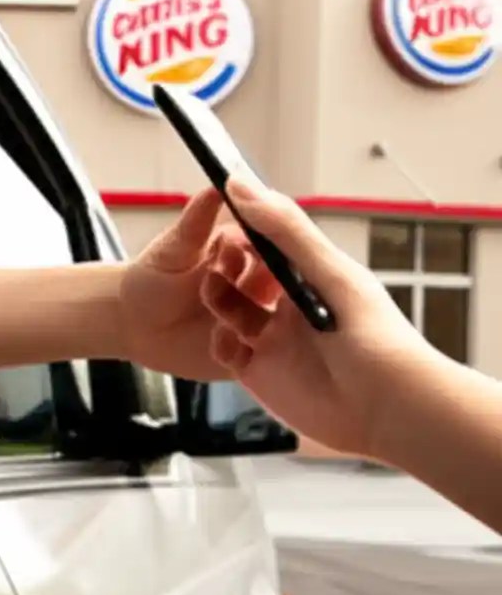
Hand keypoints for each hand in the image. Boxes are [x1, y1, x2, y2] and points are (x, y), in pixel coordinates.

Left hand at [118, 187, 272, 380]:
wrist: (131, 324)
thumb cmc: (151, 279)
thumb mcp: (173, 249)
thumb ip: (196, 221)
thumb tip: (219, 183)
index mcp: (245, 255)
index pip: (271, 247)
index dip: (266, 248)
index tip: (255, 250)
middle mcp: (258, 286)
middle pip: (280, 285)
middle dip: (263, 284)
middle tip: (244, 284)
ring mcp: (256, 322)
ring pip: (274, 322)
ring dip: (255, 319)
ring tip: (227, 318)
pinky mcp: (248, 355)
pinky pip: (259, 357)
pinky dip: (247, 353)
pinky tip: (227, 346)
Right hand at [200, 173, 431, 455]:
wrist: (384, 409)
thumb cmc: (373, 337)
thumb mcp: (330, 272)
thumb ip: (286, 230)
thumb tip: (240, 184)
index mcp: (313, 277)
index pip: (269, 243)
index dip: (244, 230)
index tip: (220, 213)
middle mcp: (291, 306)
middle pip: (244, 276)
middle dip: (224, 267)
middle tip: (210, 261)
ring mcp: (275, 340)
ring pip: (229, 311)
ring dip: (217, 301)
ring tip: (215, 296)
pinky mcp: (260, 372)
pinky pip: (225, 351)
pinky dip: (218, 343)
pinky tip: (228, 339)